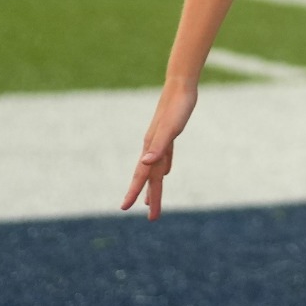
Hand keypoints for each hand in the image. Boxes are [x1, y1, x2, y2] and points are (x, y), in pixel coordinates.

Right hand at [122, 80, 196, 219]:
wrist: (181, 87)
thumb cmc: (177, 107)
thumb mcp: (171, 129)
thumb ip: (159, 146)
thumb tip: (146, 162)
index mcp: (151, 148)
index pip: (142, 176)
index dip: (134, 192)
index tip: (125, 208)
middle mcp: (153, 147)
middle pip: (150, 178)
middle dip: (149, 198)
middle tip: (152, 218)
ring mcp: (160, 142)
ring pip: (155, 170)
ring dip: (153, 187)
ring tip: (150, 202)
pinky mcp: (168, 136)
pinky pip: (164, 158)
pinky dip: (163, 168)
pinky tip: (164, 172)